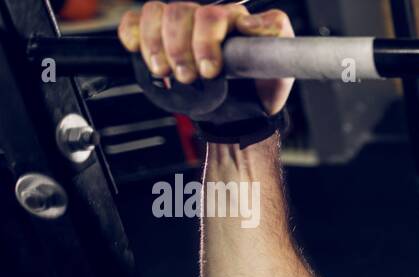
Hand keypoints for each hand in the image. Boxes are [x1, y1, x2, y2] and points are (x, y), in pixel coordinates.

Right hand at [117, 1, 294, 115]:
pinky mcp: (157, 38)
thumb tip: (248, 22)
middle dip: (179, 49)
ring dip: (154, 45)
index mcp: (233, 19)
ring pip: (154, 13)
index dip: (206, 42)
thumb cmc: (260, 87)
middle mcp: (203, 18)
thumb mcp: (280, 65)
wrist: (242, 114)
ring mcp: (179, 26)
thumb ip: (276, 34)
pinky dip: (131, 33)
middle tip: (188, 78)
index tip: (210, 72)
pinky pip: (134, 21)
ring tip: (165, 73)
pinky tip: (137, 50)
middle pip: (178, 13)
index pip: (212, 15)